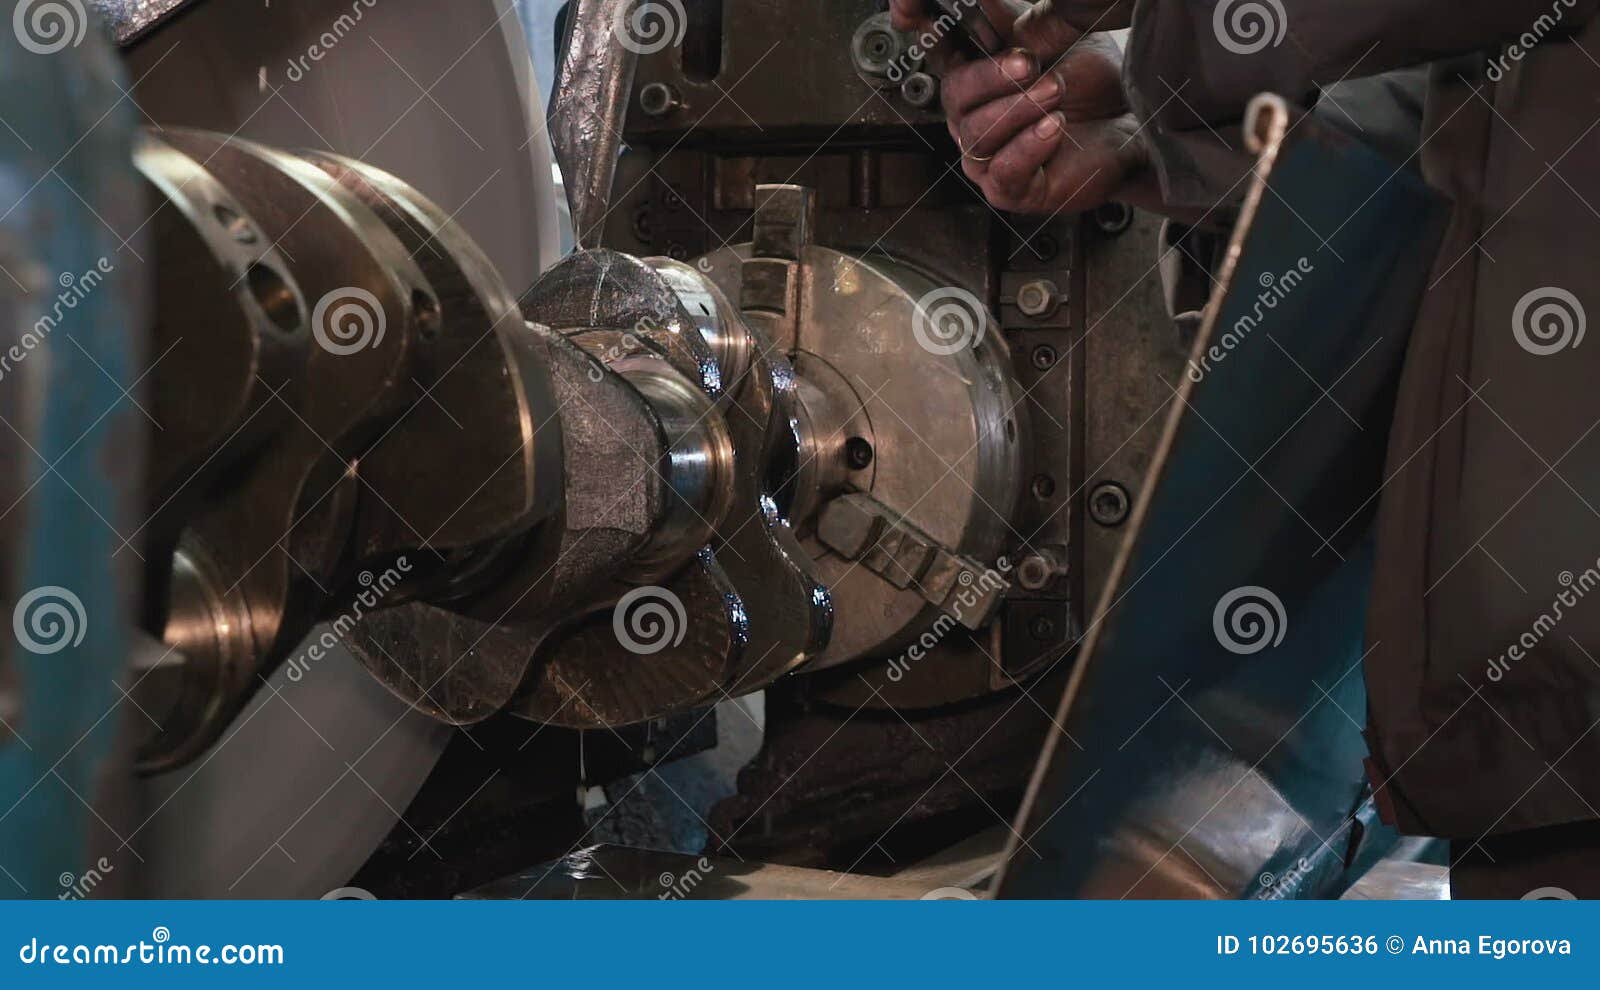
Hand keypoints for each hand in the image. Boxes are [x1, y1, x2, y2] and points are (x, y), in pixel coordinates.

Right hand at [888, 1, 1147, 214]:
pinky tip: (1055, 127)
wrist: (1127, 126)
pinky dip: (1030, 145)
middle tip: (1031, 64)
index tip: (908, 11)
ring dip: (1019, 110)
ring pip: (977, 133)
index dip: (917, 26)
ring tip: (1056, 94)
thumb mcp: (1050, 38)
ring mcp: (985, 157)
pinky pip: (1003, 170)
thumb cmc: (1089, 85)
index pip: (936, 49)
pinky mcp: (1009, 190)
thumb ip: (1010, 18)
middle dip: (991, 76)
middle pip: (953, 94)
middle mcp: (970, 117)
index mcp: (974, 75)